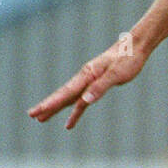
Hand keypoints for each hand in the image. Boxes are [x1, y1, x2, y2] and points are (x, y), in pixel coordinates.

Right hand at [27, 33, 147, 128]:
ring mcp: (89, 81)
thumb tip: (84, 101)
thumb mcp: (117, 74)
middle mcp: (85, 78)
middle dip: (47, 106)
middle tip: (31, 115)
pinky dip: (75, 111)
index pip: (66, 92)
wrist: (135, 46)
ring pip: (69, 98)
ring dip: (56, 108)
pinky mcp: (97, 85)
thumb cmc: (127, 59)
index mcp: (87, 74)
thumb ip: (100, 87)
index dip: (51, 104)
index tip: (37, 112)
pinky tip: (70, 121)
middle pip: (62, 95)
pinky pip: (81, 100)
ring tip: (41, 119)